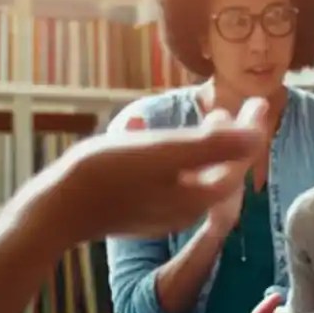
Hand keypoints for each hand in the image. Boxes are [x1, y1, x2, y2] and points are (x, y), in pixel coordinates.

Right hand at [17, 98, 265, 241]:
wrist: (53, 210)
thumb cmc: (108, 175)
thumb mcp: (165, 153)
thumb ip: (213, 146)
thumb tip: (257, 135)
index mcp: (197, 197)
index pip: (238, 162)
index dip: (252, 131)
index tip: (260, 101)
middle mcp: (183, 210)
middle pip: (218, 170)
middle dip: (228, 138)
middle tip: (228, 105)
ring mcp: (157, 212)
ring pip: (190, 174)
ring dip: (197, 144)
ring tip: (197, 118)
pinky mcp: (133, 209)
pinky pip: (158, 177)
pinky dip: (161, 154)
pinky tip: (138, 131)